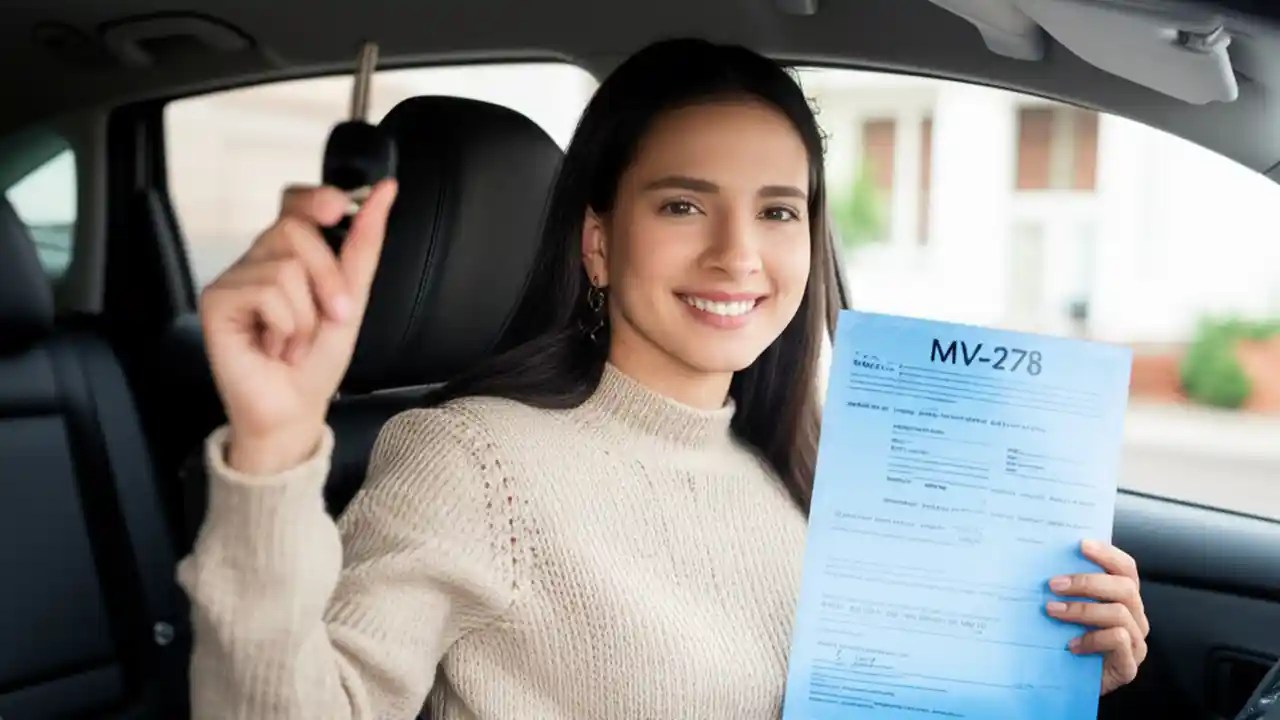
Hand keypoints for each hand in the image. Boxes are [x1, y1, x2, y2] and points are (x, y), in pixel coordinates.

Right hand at [199, 179, 397, 474]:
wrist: (295, 408)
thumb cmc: (318, 360)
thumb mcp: (354, 298)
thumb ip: (364, 245)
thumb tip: (384, 191)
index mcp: (291, 253)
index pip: (295, 201)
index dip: (316, 197)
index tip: (339, 209)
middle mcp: (259, 258)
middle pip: (296, 229)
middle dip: (328, 278)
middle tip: (332, 317)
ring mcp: (235, 277)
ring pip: (285, 265)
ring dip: (306, 315)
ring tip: (294, 341)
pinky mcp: (216, 300)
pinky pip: (264, 291)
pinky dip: (284, 326)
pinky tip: (273, 346)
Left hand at [1045, 540, 1149, 695]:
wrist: (1073, 686)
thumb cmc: (1070, 642)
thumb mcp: (1069, 611)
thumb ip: (1068, 590)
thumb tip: (1043, 563)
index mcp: (1124, 600)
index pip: (1126, 569)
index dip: (1107, 554)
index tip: (1081, 544)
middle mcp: (1136, 618)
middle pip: (1124, 588)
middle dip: (1087, 582)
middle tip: (1054, 584)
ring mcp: (1136, 643)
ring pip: (1120, 614)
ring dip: (1082, 609)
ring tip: (1053, 611)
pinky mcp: (1129, 666)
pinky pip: (1118, 641)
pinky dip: (1091, 639)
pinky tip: (1070, 645)